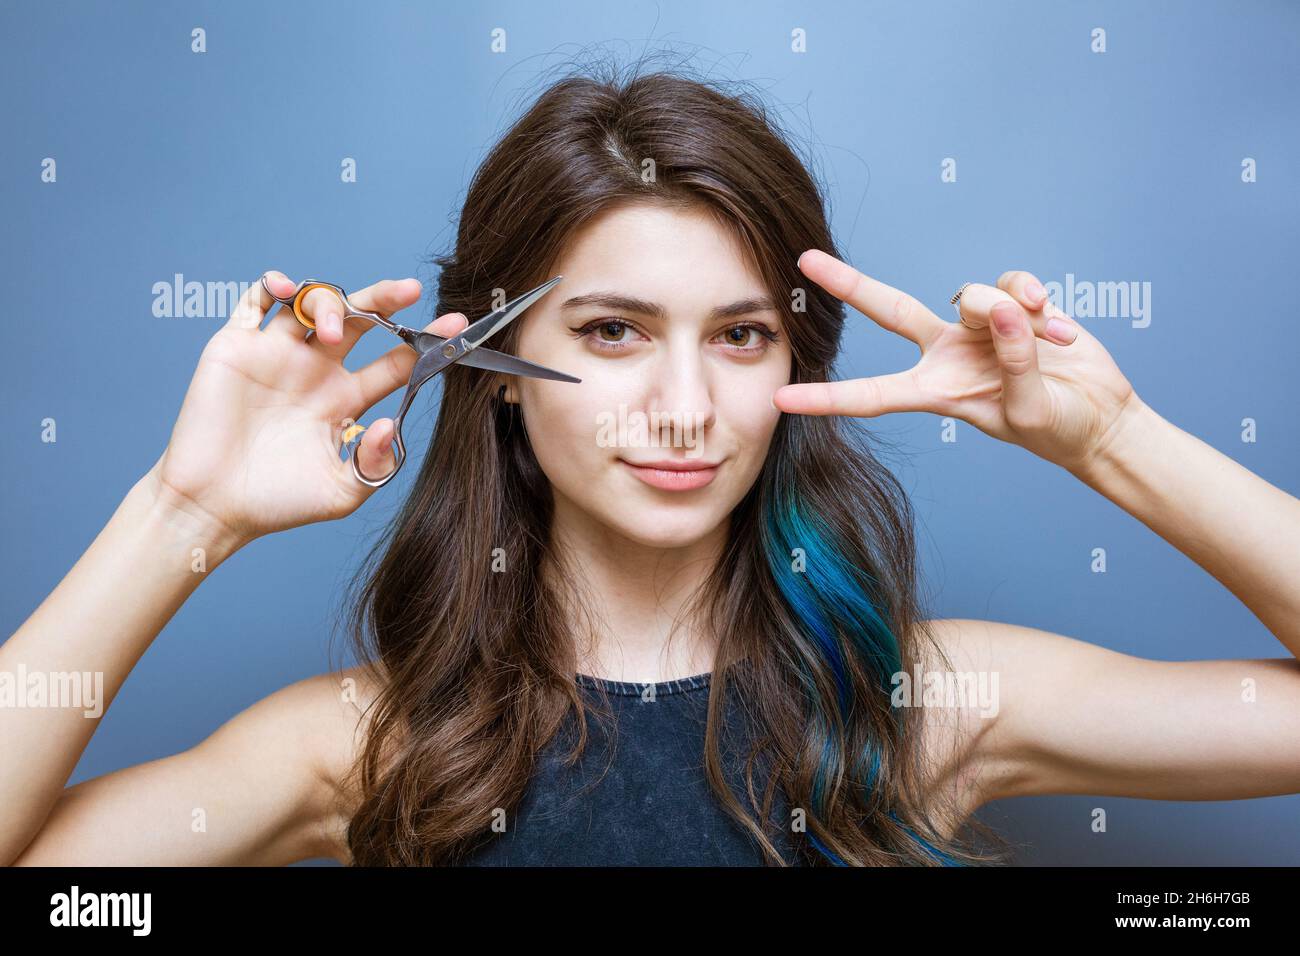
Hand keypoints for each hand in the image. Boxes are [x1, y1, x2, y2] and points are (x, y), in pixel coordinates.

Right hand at [146, 272, 467, 544]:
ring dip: (329, 302)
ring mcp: (278, 355)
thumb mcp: (342, 493)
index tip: (457, 328)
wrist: (213, 505)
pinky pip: (254, 301)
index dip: (426, 344)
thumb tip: (392, 424)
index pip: (395, 362)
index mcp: (346, 400)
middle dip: (386, 299)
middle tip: (410, 289)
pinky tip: (285, 288)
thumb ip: (376, 464)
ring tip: (329, 331)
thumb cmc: (278, 503)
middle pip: (360, 319)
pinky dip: (272, 284)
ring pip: (312, 303)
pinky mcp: (237, 347)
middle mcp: (317, 371)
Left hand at [774, 250, 1140, 472]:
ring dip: (1011, 312)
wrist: (1100, 416)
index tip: (781, 399)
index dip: (827, 398)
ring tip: (1052, 342)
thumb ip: (1014, 361)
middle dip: (850, 284)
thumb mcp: (1031, 409)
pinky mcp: (1013, 306)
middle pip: (890, 310)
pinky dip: (1036, 297)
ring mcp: (978, 327)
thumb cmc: (1058, 428)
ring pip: (973, 294)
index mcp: (937, 391)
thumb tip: (1002, 309)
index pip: (872, 395)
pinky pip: (1011, 282)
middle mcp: (947, 354)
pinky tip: (1060, 325)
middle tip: (806, 259)